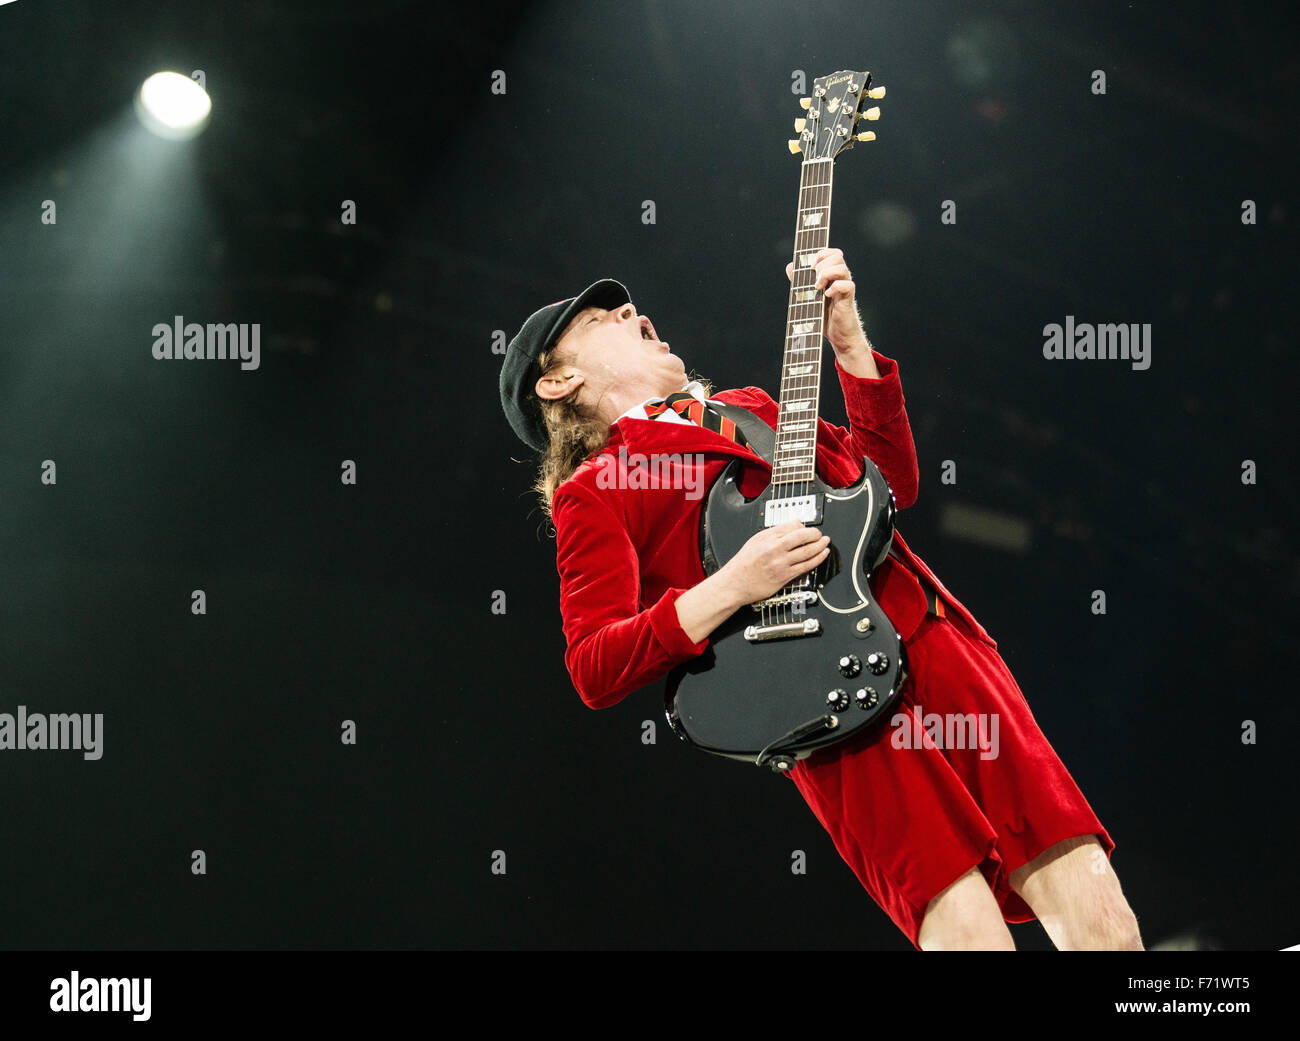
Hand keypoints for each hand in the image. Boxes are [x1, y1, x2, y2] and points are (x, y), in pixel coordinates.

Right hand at [716, 521, 830, 604]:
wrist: (735, 583)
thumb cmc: (744, 564)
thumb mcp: (756, 541)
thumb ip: (775, 532)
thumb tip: (793, 524)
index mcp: (767, 537)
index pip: (791, 525)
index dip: (803, 525)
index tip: (808, 527)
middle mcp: (774, 548)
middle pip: (802, 536)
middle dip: (815, 534)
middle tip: (820, 534)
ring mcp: (780, 563)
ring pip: (806, 551)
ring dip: (820, 545)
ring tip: (825, 542)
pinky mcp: (784, 576)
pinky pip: (805, 566)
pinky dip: (817, 559)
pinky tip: (822, 555)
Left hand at [786, 246, 868, 353]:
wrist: (838, 337)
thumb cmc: (823, 316)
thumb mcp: (808, 297)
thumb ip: (800, 282)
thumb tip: (790, 266)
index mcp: (831, 275)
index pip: (832, 253)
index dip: (821, 253)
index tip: (810, 265)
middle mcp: (840, 278)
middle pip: (838, 256)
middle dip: (822, 263)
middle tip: (814, 277)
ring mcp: (845, 288)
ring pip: (843, 268)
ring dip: (827, 274)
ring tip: (817, 287)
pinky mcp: (848, 299)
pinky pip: (847, 285)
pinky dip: (835, 287)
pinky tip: (826, 295)